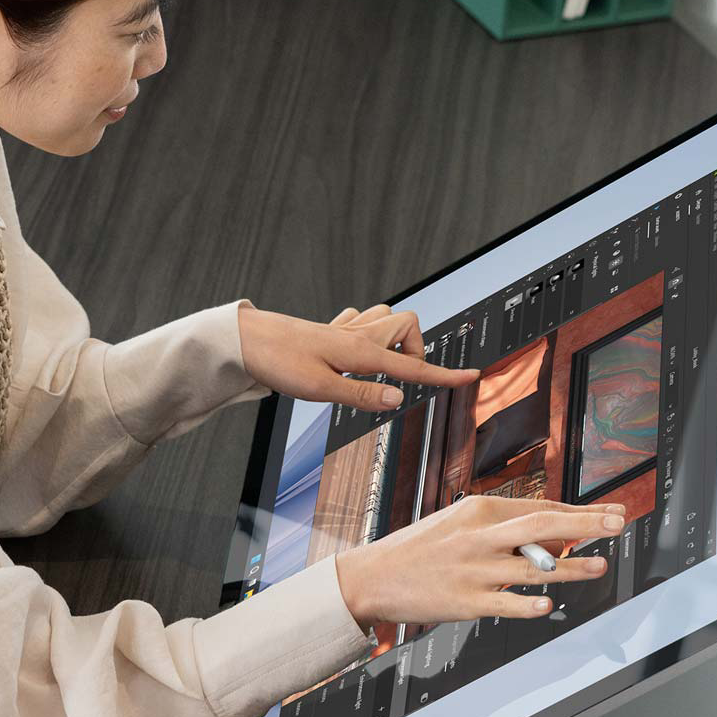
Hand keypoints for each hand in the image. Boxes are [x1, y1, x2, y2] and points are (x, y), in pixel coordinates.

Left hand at [237, 303, 478, 411]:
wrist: (246, 341)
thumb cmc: (279, 362)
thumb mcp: (321, 388)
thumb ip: (363, 394)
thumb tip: (399, 398)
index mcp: (360, 352)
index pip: (412, 366)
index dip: (443, 375)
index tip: (470, 377)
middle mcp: (357, 335)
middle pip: (408, 326)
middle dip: (415, 351)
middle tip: (399, 379)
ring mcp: (343, 329)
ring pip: (386, 318)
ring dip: (393, 340)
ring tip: (380, 367)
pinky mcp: (329, 329)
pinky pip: (360, 320)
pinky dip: (368, 333)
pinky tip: (355, 351)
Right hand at [334, 495, 623, 629]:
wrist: (373, 576)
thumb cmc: (421, 549)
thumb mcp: (460, 522)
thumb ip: (503, 526)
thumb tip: (553, 532)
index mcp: (479, 509)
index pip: (540, 507)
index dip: (579, 510)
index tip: (610, 511)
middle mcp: (480, 536)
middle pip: (542, 524)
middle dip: (585, 523)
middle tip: (619, 522)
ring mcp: (474, 570)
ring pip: (533, 566)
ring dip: (572, 566)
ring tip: (601, 565)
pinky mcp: (466, 602)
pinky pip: (506, 603)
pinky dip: (529, 604)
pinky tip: (550, 604)